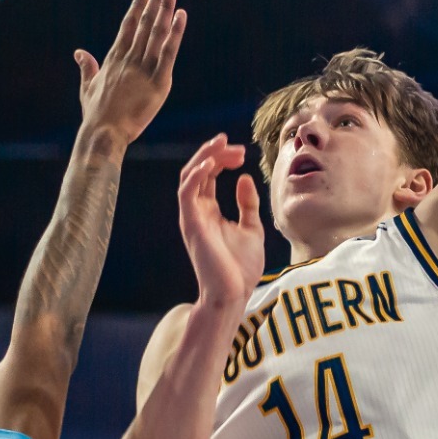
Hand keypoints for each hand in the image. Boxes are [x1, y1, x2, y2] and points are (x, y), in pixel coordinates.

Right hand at [75, 0, 187, 145]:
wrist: (104, 133)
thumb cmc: (95, 114)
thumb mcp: (87, 87)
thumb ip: (87, 68)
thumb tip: (79, 52)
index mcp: (114, 58)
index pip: (128, 25)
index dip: (137, 6)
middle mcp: (129, 58)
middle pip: (144, 22)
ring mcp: (143, 68)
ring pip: (156, 31)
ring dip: (165, 7)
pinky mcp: (158, 81)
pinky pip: (169, 52)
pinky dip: (176, 32)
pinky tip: (181, 14)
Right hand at [177, 135, 264, 310]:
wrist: (234, 294)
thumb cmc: (241, 267)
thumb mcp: (252, 228)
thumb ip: (247, 204)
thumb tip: (244, 178)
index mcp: (209, 211)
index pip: (208, 175)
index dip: (222, 158)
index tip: (242, 151)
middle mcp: (197, 211)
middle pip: (197, 170)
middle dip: (214, 153)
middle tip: (236, 146)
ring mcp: (192, 217)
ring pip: (188, 176)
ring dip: (204, 157)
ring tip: (222, 144)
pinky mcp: (191, 224)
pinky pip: (186, 193)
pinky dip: (195, 175)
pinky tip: (209, 164)